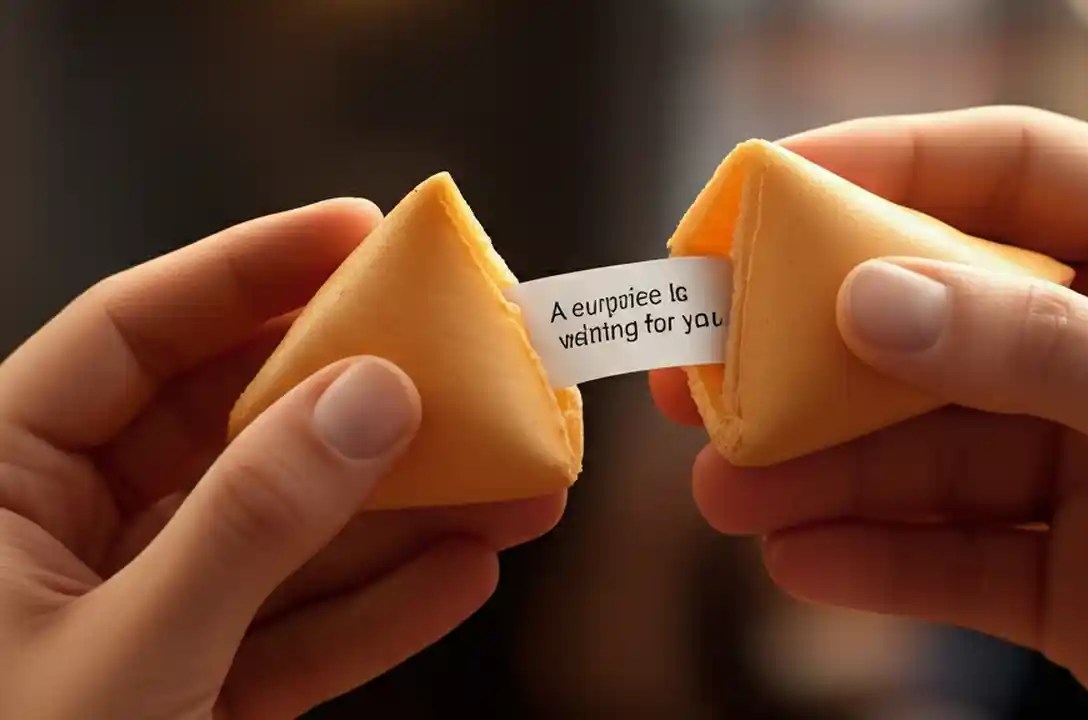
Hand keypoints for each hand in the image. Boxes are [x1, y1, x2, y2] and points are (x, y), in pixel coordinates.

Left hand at [0, 199, 563, 718]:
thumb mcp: (128, 651)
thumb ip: (252, 521)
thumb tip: (371, 399)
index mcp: (2, 482)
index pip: (135, 333)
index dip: (250, 271)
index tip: (358, 233)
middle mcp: (75, 530)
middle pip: (238, 424)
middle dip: (362, 402)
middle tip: (468, 360)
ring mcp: (149, 610)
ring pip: (292, 531)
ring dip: (408, 511)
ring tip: (518, 479)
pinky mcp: (202, 688)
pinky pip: (303, 629)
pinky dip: (386, 609)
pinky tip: (470, 570)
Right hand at [651, 106, 1087, 718]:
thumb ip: (1040, 349)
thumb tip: (870, 299)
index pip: (1008, 172)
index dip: (880, 167)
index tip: (763, 192)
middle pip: (936, 321)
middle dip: (815, 352)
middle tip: (706, 371)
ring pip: (928, 453)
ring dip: (822, 473)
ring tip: (727, 493)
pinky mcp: (1077, 580)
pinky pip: (959, 560)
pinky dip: (879, 564)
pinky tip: (804, 562)